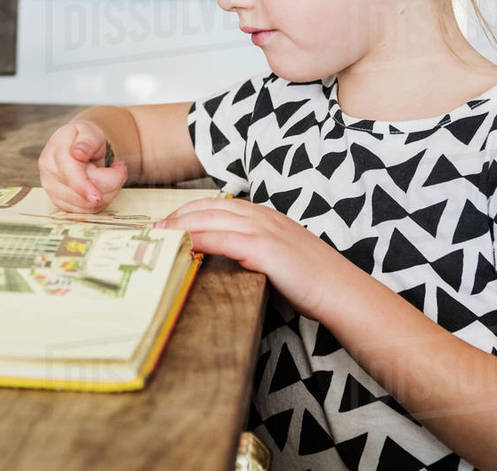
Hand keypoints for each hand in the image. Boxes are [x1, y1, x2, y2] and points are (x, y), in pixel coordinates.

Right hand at [37, 120, 127, 213]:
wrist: (76, 145)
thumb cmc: (85, 138)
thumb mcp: (89, 131)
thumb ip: (87, 142)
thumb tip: (78, 153)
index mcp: (54, 154)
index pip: (70, 174)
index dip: (84, 186)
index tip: (97, 197)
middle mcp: (49, 175)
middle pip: (83, 193)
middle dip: (110, 183)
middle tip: (119, 167)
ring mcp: (53, 191)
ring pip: (86, 205)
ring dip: (108, 193)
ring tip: (111, 174)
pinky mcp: (60, 203)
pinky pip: (86, 211)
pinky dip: (100, 201)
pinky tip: (102, 186)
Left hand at [156, 198, 340, 321]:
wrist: (342, 291)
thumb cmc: (314, 280)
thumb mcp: (281, 254)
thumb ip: (256, 248)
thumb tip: (228, 255)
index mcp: (266, 215)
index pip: (218, 205)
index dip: (189, 211)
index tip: (169, 222)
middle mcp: (263, 217)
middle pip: (208, 208)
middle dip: (177, 216)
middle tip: (154, 229)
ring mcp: (264, 230)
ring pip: (210, 219)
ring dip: (180, 226)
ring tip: (159, 237)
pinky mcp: (264, 249)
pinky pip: (221, 239)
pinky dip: (198, 240)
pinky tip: (182, 247)